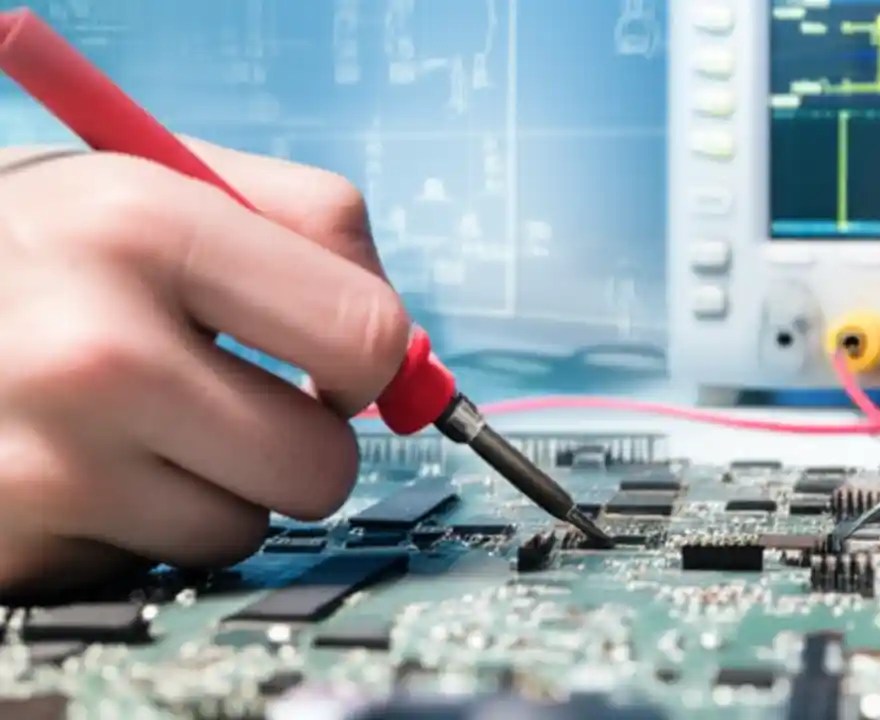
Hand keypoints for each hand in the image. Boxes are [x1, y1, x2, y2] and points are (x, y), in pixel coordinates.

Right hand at [0, 140, 409, 593]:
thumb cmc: (41, 237)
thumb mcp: (154, 174)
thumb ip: (305, 224)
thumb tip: (407, 353)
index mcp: (145, 225)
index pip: (366, 333)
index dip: (371, 358)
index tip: (335, 360)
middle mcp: (93, 353)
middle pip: (322, 463)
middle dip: (305, 442)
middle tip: (245, 401)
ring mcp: (48, 463)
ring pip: (245, 526)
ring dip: (219, 484)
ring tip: (141, 419)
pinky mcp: (18, 540)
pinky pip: (164, 558)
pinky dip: (145, 520)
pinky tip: (88, 459)